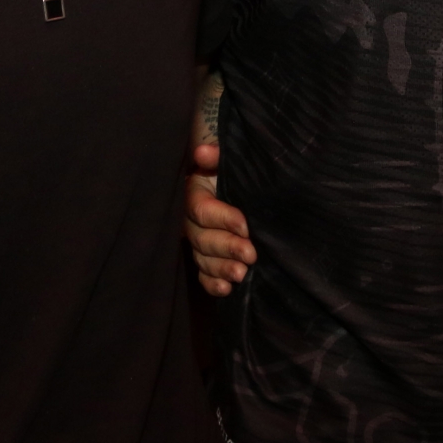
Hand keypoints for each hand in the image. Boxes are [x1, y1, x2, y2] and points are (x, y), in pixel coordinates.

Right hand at [187, 141, 255, 295]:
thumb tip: (202, 153)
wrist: (240, 183)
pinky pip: (204, 273)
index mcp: (194, 193)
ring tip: (241, 275)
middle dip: (226, 247)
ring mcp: (197, 241)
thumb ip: (217, 156)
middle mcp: (191, 220)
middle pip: (202, 238)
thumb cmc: (234, 169)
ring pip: (203, 258)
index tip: (245, 226)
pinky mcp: (206, 257)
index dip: (222, 218)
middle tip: (250, 254)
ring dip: (221, 268)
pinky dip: (213, 283)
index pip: (202, 209)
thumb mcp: (228, 160)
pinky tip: (227, 289)